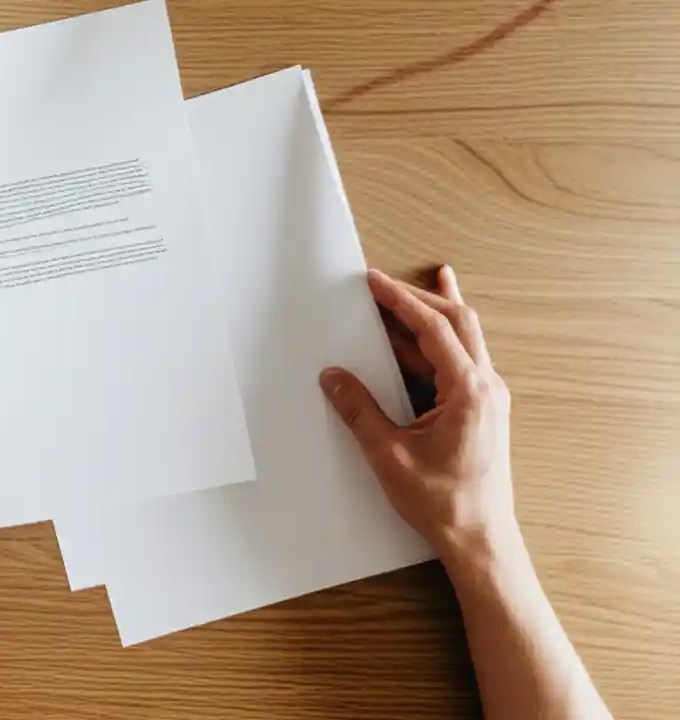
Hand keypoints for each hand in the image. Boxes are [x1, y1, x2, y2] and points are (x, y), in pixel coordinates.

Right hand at [319, 266, 517, 564]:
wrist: (480, 539)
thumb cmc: (444, 504)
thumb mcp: (389, 456)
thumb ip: (360, 412)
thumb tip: (333, 377)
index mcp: (470, 393)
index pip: (434, 329)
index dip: (401, 300)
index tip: (373, 281)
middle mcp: (486, 387)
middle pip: (457, 321)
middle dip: (417, 297)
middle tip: (381, 283)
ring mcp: (487, 397)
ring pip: (462, 338)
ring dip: (430, 315)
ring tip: (399, 294)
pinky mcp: (481, 409)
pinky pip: (461, 361)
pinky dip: (439, 342)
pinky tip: (426, 334)